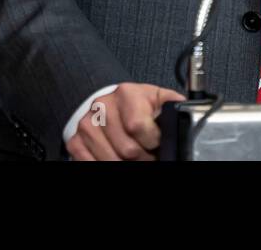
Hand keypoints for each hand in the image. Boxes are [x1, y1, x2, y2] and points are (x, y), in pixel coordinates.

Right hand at [65, 82, 185, 160]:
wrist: (107, 102)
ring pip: (111, 160)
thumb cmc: (135, 103)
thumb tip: (185, 113)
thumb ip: (171, 105)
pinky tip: (117, 158)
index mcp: (126, 94)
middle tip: (148, 155)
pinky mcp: (76, 140)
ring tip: (135, 157)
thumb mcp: (156, 98)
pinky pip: (91, 163)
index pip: (138, 126)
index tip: (156, 143)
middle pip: (127, 149)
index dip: (152, 141)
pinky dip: (107, 165)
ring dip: (126, 164)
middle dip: (143, 158)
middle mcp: (102, 107)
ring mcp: (87, 125)